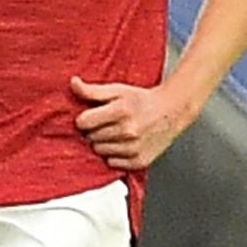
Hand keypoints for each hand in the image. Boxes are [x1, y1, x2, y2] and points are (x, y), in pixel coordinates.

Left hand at [72, 75, 196, 170]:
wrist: (173, 111)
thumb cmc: (143, 100)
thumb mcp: (117, 90)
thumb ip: (92, 90)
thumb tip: (73, 83)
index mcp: (121, 111)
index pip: (83, 122)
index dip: (85, 119)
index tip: (93, 116)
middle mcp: (128, 131)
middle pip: (90, 138)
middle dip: (95, 131)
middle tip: (109, 124)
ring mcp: (134, 148)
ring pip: (99, 151)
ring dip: (104, 144)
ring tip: (117, 133)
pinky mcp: (139, 161)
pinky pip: (112, 163)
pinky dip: (115, 156)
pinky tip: (123, 144)